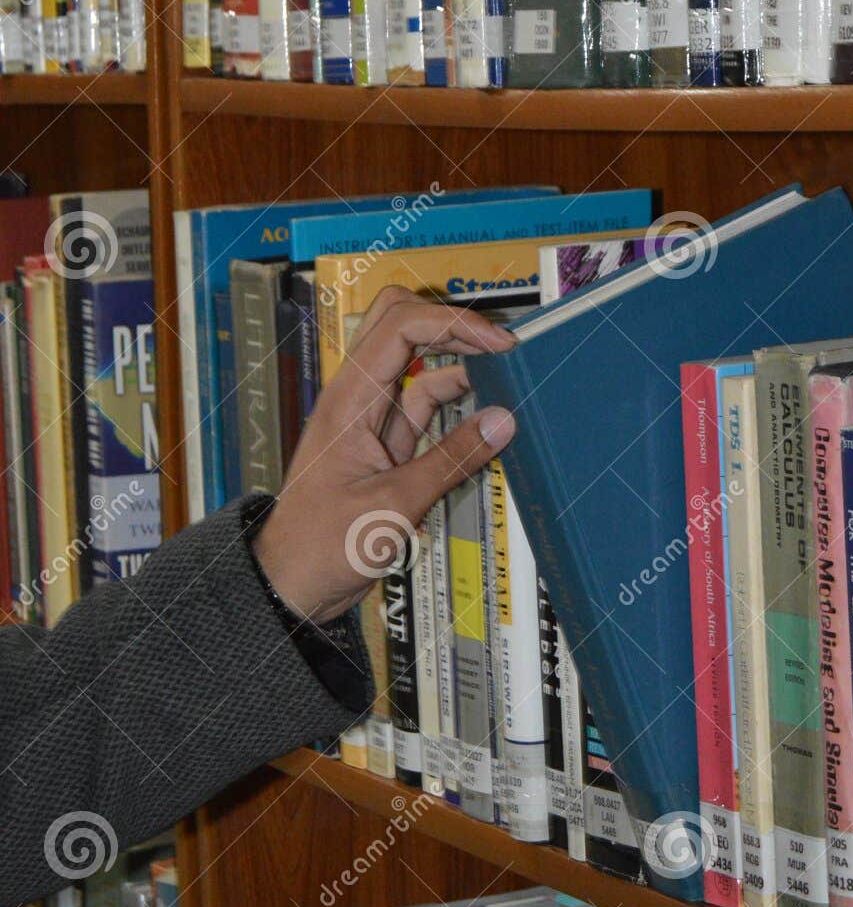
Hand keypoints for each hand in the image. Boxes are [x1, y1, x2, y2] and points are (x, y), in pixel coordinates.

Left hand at [252, 285, 515, 621]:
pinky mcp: (385, 442)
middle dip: (453, 324)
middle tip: (500, 345)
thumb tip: (501, 422)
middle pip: (402, 324)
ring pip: (418, 362)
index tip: (498, 342)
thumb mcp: (394, 505)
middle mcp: (358, 396)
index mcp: (349, 398)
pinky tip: (484, 415)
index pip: (401, 326)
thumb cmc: (321, 546)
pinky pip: (424, 403)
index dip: (454, 323)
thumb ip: (451, 460)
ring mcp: (371, 417)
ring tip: (505, 377)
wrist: (293, 583)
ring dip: (459, 362)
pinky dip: (456, 401)